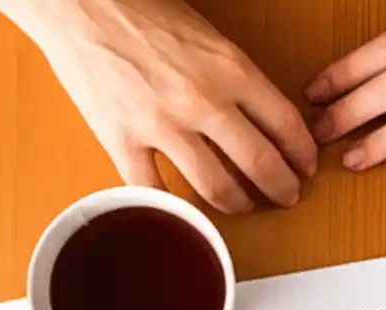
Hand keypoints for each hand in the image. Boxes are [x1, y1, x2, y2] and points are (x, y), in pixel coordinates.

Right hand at [0, 0, 315, 212]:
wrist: (79, 3)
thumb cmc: (142, 10)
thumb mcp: (209, 37)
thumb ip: (238, 78)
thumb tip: (264, 115)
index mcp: (232, 70)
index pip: (287, 125)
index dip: (303, 154)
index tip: (306, 167)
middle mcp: (203, 101)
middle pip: (261, 164)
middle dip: (283, 189)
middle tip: (287, 197)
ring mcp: (162, 125)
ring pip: (217, 187)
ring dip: (239, 204)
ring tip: (245, 205)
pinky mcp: (122, 140)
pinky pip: (154, 191)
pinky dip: (172, 207)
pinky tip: (185, 212)